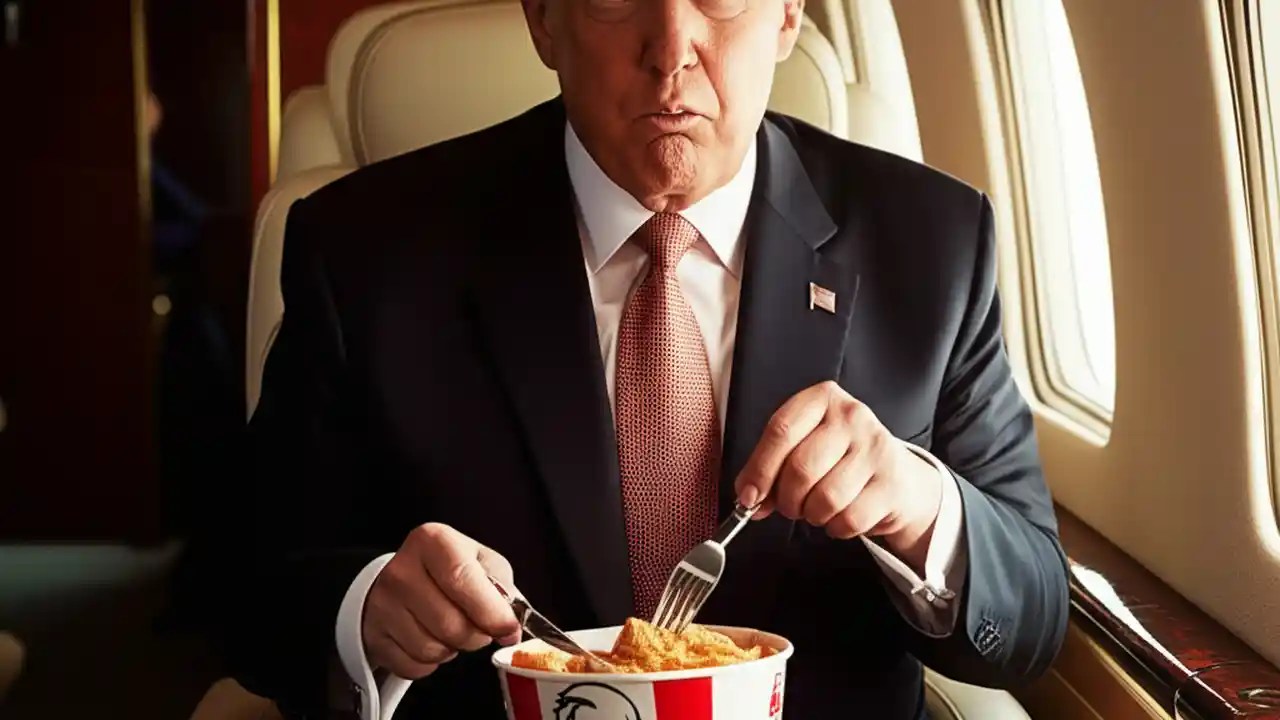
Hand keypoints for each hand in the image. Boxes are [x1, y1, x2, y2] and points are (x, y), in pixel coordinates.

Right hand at [363, 523, 521, 678]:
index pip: (462, 579)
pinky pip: (414, 666)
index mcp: (432, 542)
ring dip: (453, 649)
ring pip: (432, 650)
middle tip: (480, 628)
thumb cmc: (448, 571)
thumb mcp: (480, 562)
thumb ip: (501, 588)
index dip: (490, 612)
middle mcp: (402, 570)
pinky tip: (431, 639)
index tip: (507, 629)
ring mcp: (382, 605)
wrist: (402, 580)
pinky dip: (431, 663)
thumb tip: (509, 625)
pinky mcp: (374, 635)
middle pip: (450, 623)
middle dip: (476, 636)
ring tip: (451, 630)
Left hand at [734, 381, 942, 569]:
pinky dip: (837, 527)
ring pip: (825, 498)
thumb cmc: (839, 459)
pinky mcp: (892, 483)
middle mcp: (852, 416)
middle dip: (787, 499)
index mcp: (822, 399)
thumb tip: (748, 496)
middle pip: (801, 468)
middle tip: (790, 505)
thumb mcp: (803, 447)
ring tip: (818, 508)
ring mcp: (876, 448)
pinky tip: (840, 516)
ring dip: (813, 515)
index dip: (759, 469)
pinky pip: (849, 518)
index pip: (781, 431)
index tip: (748, 496)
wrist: (897, 477)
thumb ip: (770, 467)